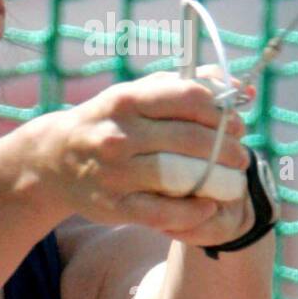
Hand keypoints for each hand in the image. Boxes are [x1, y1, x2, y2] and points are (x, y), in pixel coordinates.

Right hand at [28, 64, 252, 234]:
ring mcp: (114, 171)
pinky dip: (191, 212)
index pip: (188, 97)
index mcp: (128, 99)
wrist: (55, 159)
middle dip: (227, 149)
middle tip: (240, 156)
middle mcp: (119, 134)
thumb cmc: (111, 122)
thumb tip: (242, 89)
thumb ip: (187, 86)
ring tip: (232, 182)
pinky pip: (162, 212)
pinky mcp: (113, 205)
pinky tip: (207, 206)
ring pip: (179, 176)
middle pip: (190, 140)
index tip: (235, 123)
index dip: (221, 112)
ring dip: (216, 181)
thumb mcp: (137, 94)